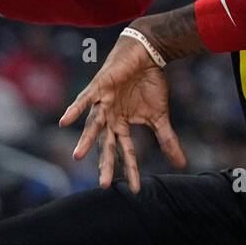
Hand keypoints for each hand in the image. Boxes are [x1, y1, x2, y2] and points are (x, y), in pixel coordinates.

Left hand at [60, 32, 185, 193]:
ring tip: (78, 156)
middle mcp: (110, 117)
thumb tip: (181, 164)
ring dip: (86, 140)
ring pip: (93, 125)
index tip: (137, 190)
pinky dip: (75, 110)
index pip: (126, 152)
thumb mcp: (160, 116)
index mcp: (122, 125)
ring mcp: (103, 103)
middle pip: (107, 144)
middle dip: (105, 164)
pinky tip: (64, 122)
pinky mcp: (99, 87)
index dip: (131, 170)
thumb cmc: (149, 83)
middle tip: (104, 185)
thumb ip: (167, 139)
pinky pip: (85, 100)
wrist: (147, 54)